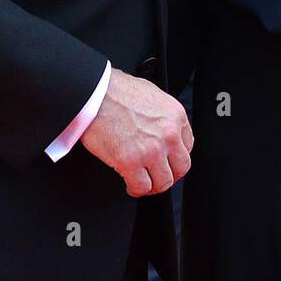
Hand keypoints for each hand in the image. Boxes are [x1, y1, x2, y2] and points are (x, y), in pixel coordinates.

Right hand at [81, 68, 192, 196]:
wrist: (93, 93)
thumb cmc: (115, 90)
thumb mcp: (151, 94)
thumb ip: (161, 114)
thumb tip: (160, 127)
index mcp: (175, 115)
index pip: (187, 146)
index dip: (175, 157)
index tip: (166, 160)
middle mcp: (168, 134)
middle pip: (181, 168)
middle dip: (169, 174)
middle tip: (157, 176)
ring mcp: (151, 150)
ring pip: (164, 182)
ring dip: (153, 185)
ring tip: (143, 182)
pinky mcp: (130, 162)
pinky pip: (141, 187)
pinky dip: (136, 190)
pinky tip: (130, 185)